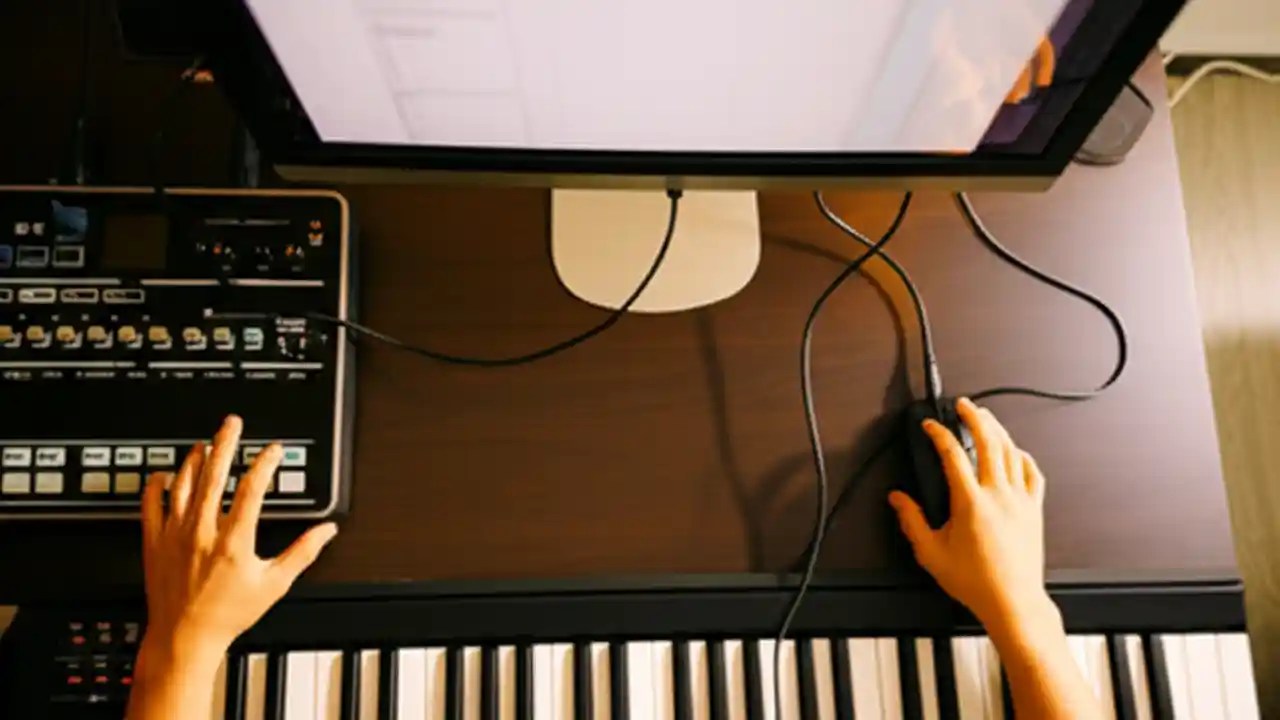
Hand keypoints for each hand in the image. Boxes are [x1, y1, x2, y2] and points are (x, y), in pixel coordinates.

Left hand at [140, 415, 337, 661]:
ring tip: (202, 444)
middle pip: (214, 475)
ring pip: (183, 484)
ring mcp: (175, 535)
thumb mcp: (274, 584)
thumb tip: (326, 531)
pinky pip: (151, 505)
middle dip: (225, 443)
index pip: (252, 488)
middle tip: (232, 423)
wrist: (184, 636)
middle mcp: (202, 532)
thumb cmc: (227, 614)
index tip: (273, 450)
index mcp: (234, 540)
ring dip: (193, 459)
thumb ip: (302, 553)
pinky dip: (156, 486)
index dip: (265, 463)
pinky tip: (163, 474)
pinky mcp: (154, 543)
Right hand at [888, 398, 1051, 632]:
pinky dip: (1022, 455)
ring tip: (986, 418)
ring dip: (998, 430)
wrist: (1014, 601)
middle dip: (974, 417)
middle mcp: (999, 496)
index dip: (938, 434)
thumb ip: (911, 521)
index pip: (952, 456)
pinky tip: (1016, 450)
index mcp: (971, 504)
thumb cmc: (977, 582)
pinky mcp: (1034, 509)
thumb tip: (898, 499)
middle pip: (989, 441)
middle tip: (964, 405)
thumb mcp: (931, 553)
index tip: (929, 426)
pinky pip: (1032, 472)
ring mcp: (1020, 500)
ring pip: (1012, 451)